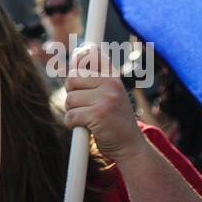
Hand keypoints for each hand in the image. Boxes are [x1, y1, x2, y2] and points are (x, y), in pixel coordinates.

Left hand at [63, 44, 148, 164]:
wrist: (131, 148)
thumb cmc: (115, 122)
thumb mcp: (110, 96)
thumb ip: (94, 80)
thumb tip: (75, 56)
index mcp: (113, 78)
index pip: (93, 54)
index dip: (80, 55)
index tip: (77, 56)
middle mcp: (111, 84)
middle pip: (72, 79)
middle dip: (72, 94)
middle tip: (83, 105)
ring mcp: (106, 99)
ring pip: (70, 99)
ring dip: (73, 112)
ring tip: (87, 118)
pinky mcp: (98, 115)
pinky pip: (71, 115)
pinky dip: (72, 124)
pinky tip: (85, 128)